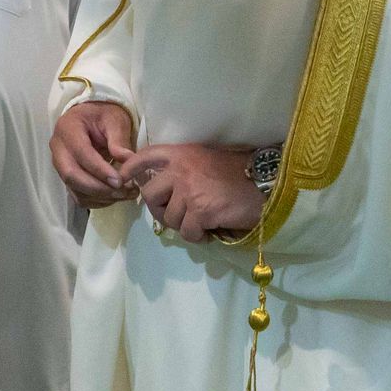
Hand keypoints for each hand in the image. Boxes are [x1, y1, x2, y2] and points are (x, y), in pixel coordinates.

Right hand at [50, 101, 136, 208]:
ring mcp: (60, 165)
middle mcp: (58, 148)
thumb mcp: (115, 120)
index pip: (80, 153)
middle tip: (123, 191)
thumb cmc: (103, 115)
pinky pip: (78, 196)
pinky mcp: (67, 178)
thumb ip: (119, 140)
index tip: (120, 180)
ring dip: (100, 197)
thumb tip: (128, 161)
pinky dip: (97, 201)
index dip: (99, 170)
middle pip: (71, 175)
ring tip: (126, 194)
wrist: (91, 118)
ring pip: (74, 189)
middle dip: (98, 188)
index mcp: (68, 129)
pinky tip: (115, 196)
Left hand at [121, 144, 262, 242]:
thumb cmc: (237, 173)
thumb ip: (181, 168)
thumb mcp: (204, 159)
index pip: (143, 157)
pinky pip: (187, 232)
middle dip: (160, 209)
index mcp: (179, 154)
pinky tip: (210, 231)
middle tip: (179, 215)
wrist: (266, 184)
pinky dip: (198, 236)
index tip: (124, 180)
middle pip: (149, 195)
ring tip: (202, 222)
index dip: (130, 169)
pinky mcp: (200, 211)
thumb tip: (160, 186)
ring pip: (169, 218)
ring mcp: (188, 190)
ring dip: (183, 225)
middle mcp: (179, 169)